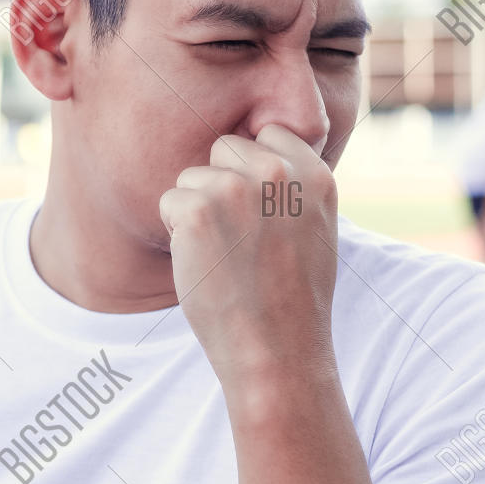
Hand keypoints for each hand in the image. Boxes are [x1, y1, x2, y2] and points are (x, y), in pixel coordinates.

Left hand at [158, 124, 338, 387]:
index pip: (269, 132)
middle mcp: (278, 174)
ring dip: (197, 211)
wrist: (276, 351)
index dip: (252, 167)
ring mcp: (236, 190)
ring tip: (224, 255)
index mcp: (315, 175)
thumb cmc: (291, 298)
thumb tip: (253, 145)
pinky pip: (169, 201)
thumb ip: (291, 186)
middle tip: (237, 237)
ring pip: (193, 176)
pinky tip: (203, 263)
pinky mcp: (198, 211)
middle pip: (225, 147)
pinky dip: (176, 232)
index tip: (255, 208)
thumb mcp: (314, 229)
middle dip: (221, 184)